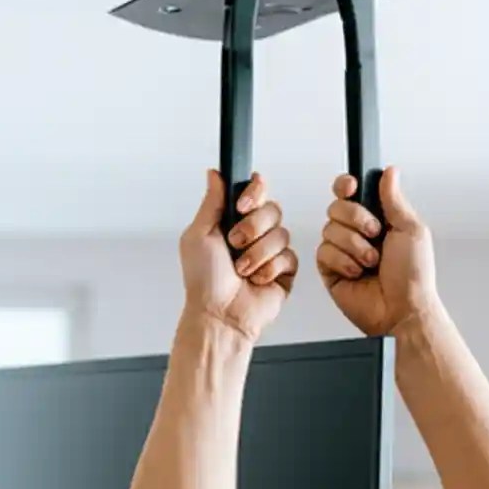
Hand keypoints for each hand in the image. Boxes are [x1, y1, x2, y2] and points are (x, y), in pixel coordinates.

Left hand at [179, 170, 297, 340]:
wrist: (219, 315)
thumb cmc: (203, 281)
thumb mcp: (199, 234)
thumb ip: (212, 201)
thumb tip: (214, 174)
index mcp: (233, 221)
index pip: (255, 191)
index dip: (255, 192)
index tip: (242, 205)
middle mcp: (253, 234)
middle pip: (273, 209)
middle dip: (253, 227)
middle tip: (235, 243)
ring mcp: (270, 252)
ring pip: (282, 233)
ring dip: (257, 253)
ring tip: (242, 270)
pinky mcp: (284, 271)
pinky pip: (289, 257)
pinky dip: (269, 269)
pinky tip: (256, 280)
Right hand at [316, 167, 439, 335]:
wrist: (403, 310)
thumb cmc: (413, 276)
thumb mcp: (411, 229)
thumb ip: (394, 199)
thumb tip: (390, 172)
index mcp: (377, 218)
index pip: (351, 191)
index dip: (346, 185)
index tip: (351, 187)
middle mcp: (357, 232)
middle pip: (336, 206)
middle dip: (356, 219)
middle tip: (375, 234)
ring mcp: (343, 250)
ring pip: (329, 229)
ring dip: (354, 245)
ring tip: (371, 261)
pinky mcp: (330, 269)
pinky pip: (323, 252)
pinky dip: (343, 262)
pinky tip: (357, 272)